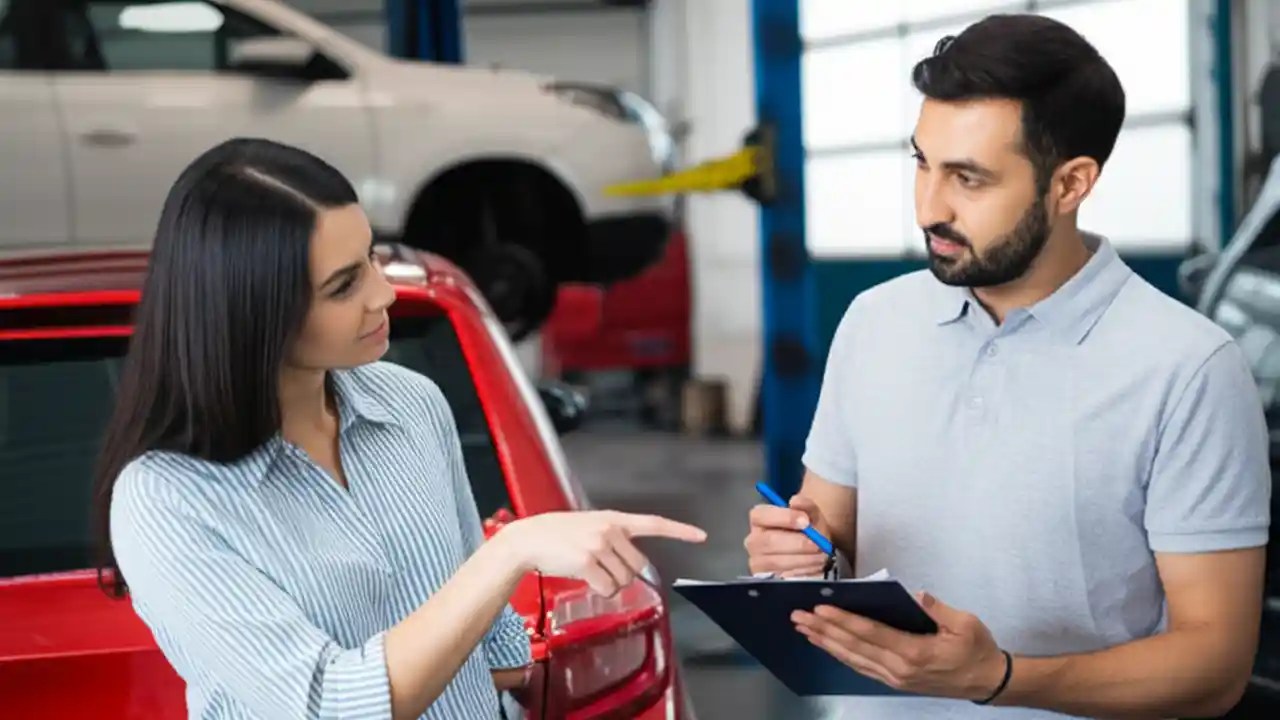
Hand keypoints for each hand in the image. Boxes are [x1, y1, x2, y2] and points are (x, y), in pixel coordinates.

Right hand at [500, 510, 706, 596]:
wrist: (528, 539)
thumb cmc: (558, 536)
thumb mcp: (589, 527)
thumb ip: (613, 539)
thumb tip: (631, 568)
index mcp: (613, 519)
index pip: (653, 523)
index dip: (679, 531)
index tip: (701, 536)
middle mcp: (609, 529)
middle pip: (638, 566)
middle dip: (624, 574)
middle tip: (602, 569)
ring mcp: (599, 544)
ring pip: (624, 580)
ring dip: (610, 584)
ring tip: (589, 571)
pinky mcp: (587, 561)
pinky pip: (607, 588)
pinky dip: (599, 591)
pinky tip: (584, 580)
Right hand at [744, 494, 830, 576]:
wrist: (814, 551)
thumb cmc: (808, 531)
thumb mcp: (812, 515)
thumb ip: (806, 505)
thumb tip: (796, 501)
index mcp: (759, 518)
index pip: (761, 515)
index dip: (784, 518)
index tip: (805, 521)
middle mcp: (753, 540)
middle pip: (769, 541)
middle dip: (798, 544)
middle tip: (818, 545)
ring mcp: (757, 562)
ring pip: (777, 562)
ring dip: (803, 560)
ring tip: (820, 557)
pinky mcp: (765, 580)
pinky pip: (782, 578)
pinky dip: (801, 573)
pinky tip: (813, 568)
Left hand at [792, 592, 1007, 700]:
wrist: (987, 681)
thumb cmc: (977, 649)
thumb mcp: (965, 623)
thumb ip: (937, 609)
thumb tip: (914, 594)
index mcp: (914, 652)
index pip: (870, 633)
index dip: (843, 620)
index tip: (820, 608)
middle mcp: (899, 668)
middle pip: (854, 646)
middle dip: (823, 629)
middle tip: (798, 615)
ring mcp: (895, 677)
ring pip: (852, 659)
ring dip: (826, 643)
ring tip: (803, 629)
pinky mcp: (894, 681)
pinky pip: (861, 667)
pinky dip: (840, 655)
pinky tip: (826, 645)